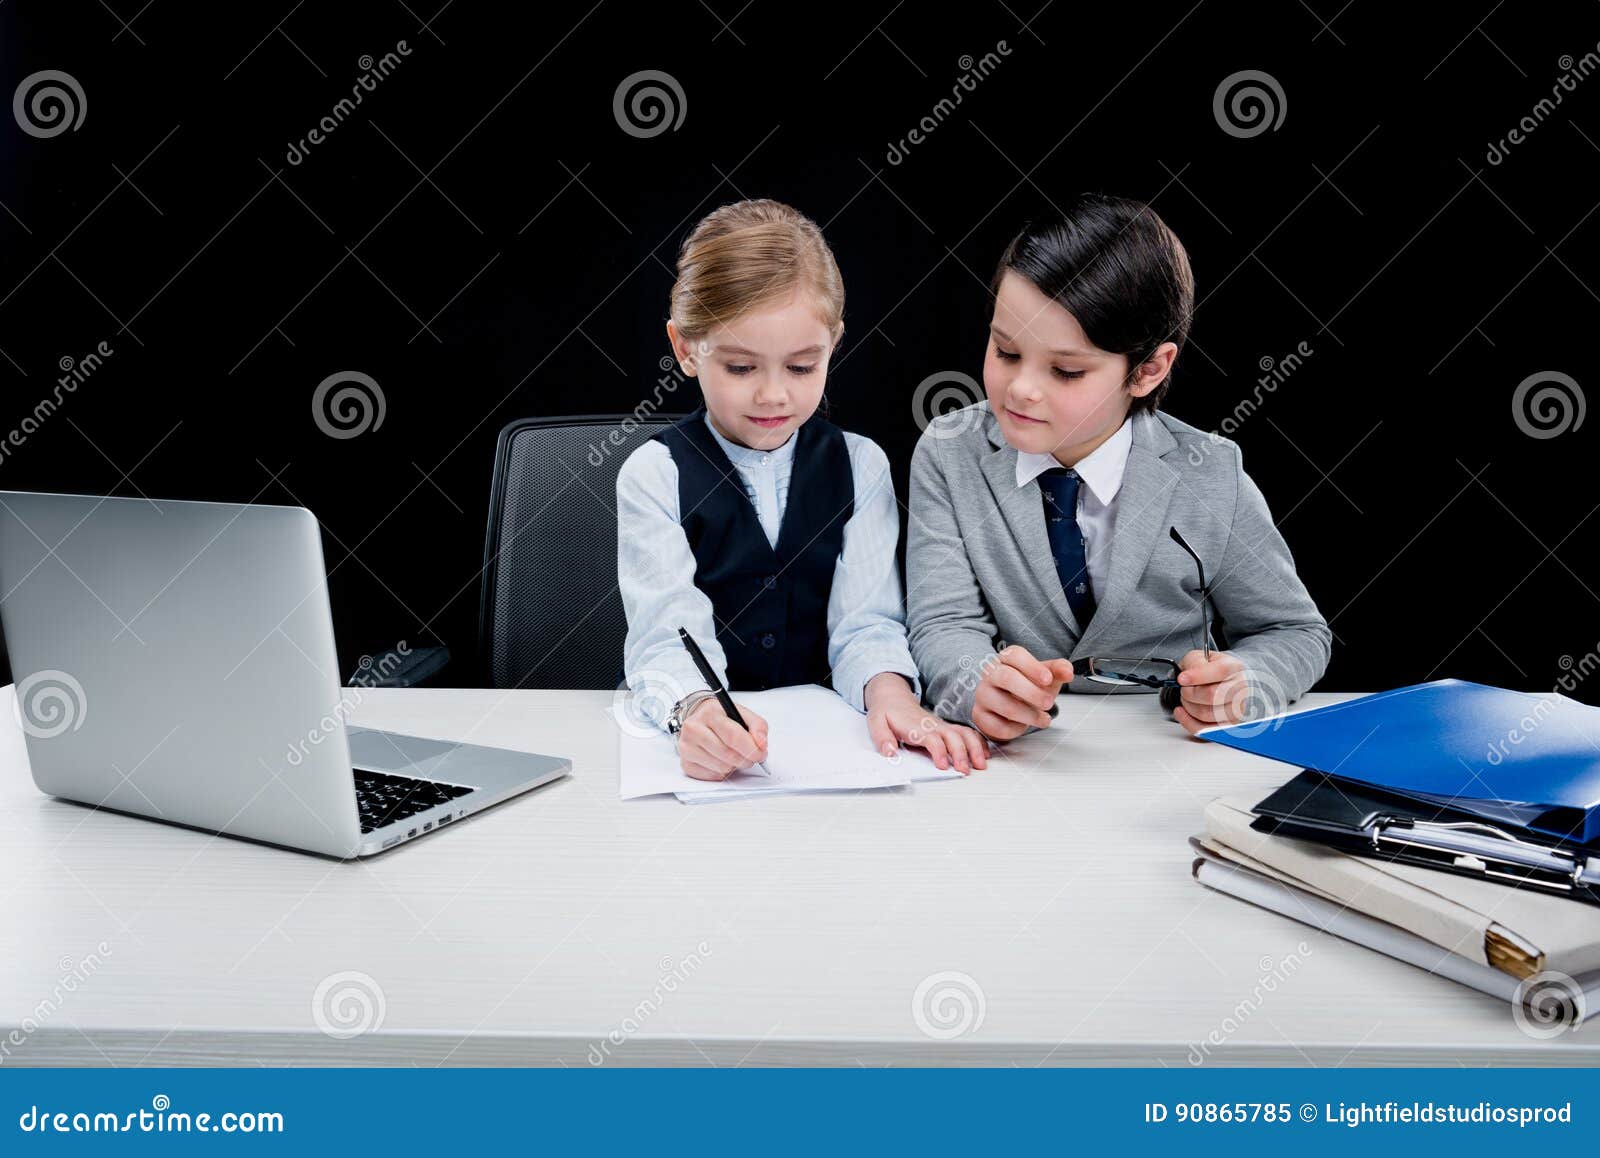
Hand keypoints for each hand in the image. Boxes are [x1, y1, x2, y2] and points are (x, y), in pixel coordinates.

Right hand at [677, 698, 768, 780]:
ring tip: (733, 755)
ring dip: (734, 765)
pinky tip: (720, 760)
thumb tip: (761, 744)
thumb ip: (758, 726)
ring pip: (721, 768)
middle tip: (751, 756)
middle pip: (728, 755)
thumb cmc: (721, 718)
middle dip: (745, 759)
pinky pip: (713, 776)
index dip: (751, 748)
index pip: (733, 736)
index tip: (761, 753)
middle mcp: (694, 729)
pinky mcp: (686, 764)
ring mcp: (687, 747)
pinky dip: (722, 772)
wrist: (700, 720)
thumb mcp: (742, 714)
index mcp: (709, 713)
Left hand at [863, 673, 986, 773]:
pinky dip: (978, 742)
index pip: (932, 738)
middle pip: (953, 737)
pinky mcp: (946, 728)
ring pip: (964, 734)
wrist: (893, 697)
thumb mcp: (875, 723)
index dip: (938, 752)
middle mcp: (932, 726)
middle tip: (964, 770)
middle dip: (961, 753)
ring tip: (980, 765)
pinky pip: (967, 733)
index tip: (942, 766)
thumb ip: (882, 738)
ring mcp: (942, 726)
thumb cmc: (886, 712)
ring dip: (974, 748)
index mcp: (916, 726)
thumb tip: (889, 753)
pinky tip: (984, 754)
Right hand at [971, 645, 1073, 741]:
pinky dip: (1016, 729)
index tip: (1048, 679)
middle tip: (1049, 702)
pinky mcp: (980, 716)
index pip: (1014, 655)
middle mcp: (990, 674)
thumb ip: (1058, 670)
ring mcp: (983, 695)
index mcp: (1006, 659)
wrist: (1004, 703)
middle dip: (1032, 692)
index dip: (1033, 667)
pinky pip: (998, 726)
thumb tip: (1068, 672)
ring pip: (1005, 705)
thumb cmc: (1024, 686)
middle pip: (1007, 678)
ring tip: (1043, 718)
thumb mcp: (1044, 676)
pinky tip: (1023, 725)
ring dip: (1029, 715)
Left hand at [1172, 650, 1248, 735]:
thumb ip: (1194, 663)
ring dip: (1188, 707)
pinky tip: (1182, 712)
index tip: (1182, 679)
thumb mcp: (1200, 657)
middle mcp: (1240, 690)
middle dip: (1189, 693)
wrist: (1225, 682)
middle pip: (1212, 695)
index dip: (1198, 676)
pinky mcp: (1229, 726)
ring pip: (1206, 714)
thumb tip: (1186, 678)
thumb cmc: (1212, 671)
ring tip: (1187, 698)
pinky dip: (1189, 722)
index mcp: (1235, 668)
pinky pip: (1205, 730)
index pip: (1220, 671)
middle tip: (1184, 688)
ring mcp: (1237, 710)